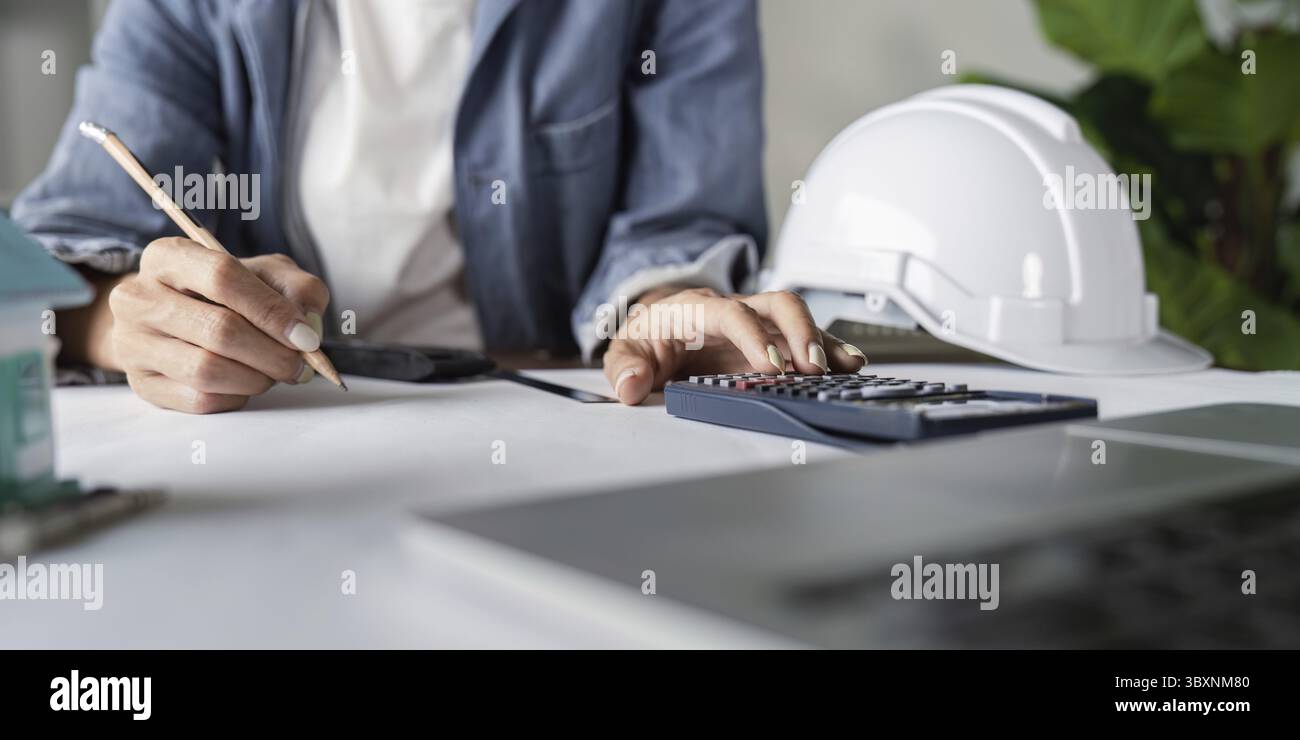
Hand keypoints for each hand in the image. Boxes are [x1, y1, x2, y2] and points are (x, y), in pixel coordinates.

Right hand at [106, 238, 328, 412]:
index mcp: (169, 257)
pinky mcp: (142, 383)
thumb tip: (307, 325)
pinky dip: (236, 396)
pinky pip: (199, 399)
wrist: (173, 321)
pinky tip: (244, 384)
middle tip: (299, 365)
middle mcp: (139, 297)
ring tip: (272, 373)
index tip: (306, 337)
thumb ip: (296, 288)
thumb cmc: (225, 295)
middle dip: (273, 354)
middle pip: (219, 330)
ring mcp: (133, 343)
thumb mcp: (265, 274)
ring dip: (256, 378)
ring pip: (207, 370)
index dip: (272, 311)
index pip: (223, 277)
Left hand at [601, 287, 867, 404]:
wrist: (659, 324)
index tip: (770, 366)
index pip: (731, 315)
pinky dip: (830, 349)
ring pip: (797, 321)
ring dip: (822, 341)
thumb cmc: (650, 337)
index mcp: (699, 309)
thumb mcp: (627, 350)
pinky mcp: (771, 339)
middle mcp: (736, 309)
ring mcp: (758, 323)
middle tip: (813, 368)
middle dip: (800, 333)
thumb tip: (631, 386)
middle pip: (776, 305)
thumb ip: (625, 368)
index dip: (752, 338)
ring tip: (846, 367)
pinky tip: (849, 365)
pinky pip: (805, 338)